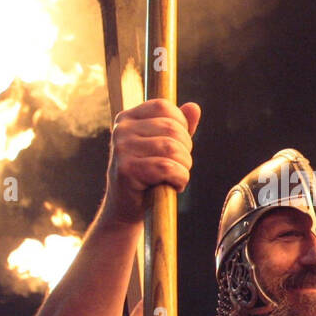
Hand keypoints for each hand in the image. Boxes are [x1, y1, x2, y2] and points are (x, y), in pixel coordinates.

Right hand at [102, 100, 200, 225]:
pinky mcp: (126, 170)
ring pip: (172, 148)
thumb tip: (194, 107)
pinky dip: (179, 179)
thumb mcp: (163, 147)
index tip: (177, 146)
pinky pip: (167, 168)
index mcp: (127, 118)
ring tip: (175, 177)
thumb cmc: (148, 176)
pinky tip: (173, 186)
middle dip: (185, 150)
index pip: (163, 106)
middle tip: (178, 167)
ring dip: (184, 167)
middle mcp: (121, 129)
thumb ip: (179, 127)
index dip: (181, 126)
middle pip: (171, 128)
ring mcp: (121, 149)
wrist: (126, 209)